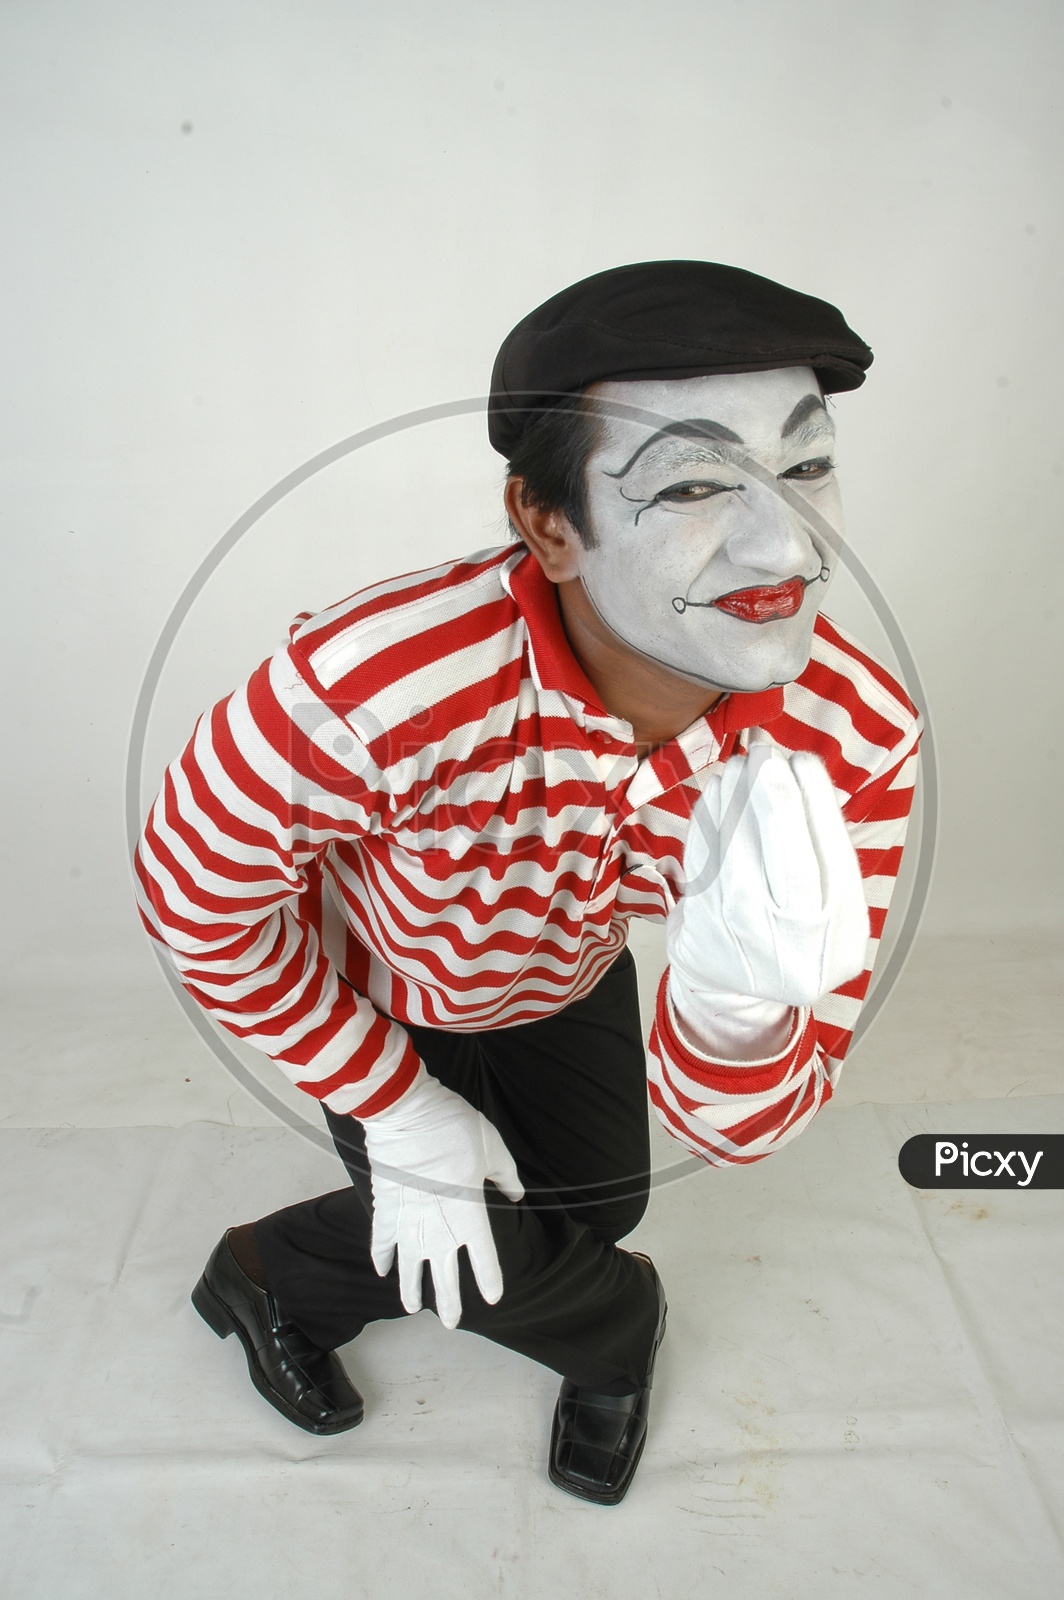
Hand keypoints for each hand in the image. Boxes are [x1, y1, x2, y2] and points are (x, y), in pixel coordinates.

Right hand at [361, 1072, 524, 1329]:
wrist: (406, 1112)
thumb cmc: (454, 1127)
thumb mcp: (493, 1147)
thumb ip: (505, 1175)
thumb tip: (517, 1194)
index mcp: (469, 1213)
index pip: (483, 1257)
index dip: (488, 1279)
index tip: (492, 1297)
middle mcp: (438, 1226)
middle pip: (444, 1272)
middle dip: (449, 1300)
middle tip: (452, 1324)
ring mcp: (407, 1220)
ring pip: (409, 1264)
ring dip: (411, 1288)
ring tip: (412, 1308)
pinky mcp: (385, 1207)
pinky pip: (381, 1240)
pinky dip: (381, 1257)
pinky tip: (381, 1271)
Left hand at [667, 747, 869, 1008]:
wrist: (738, 990)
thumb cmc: (794, 936)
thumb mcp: (834, 913)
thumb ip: (829, 858)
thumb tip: (805, 780)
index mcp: (838, 934)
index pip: (829, 857)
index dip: (815, 802)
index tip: (804, 760)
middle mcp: (792, 939)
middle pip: (784, 855)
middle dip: (773, 794)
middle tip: (766, 755)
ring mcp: (741, 935)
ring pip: (737, 851)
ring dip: (735, 798)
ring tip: (741, 767)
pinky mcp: (700, 925)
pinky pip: (704, 858)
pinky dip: (710, 819)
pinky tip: (719, 793)